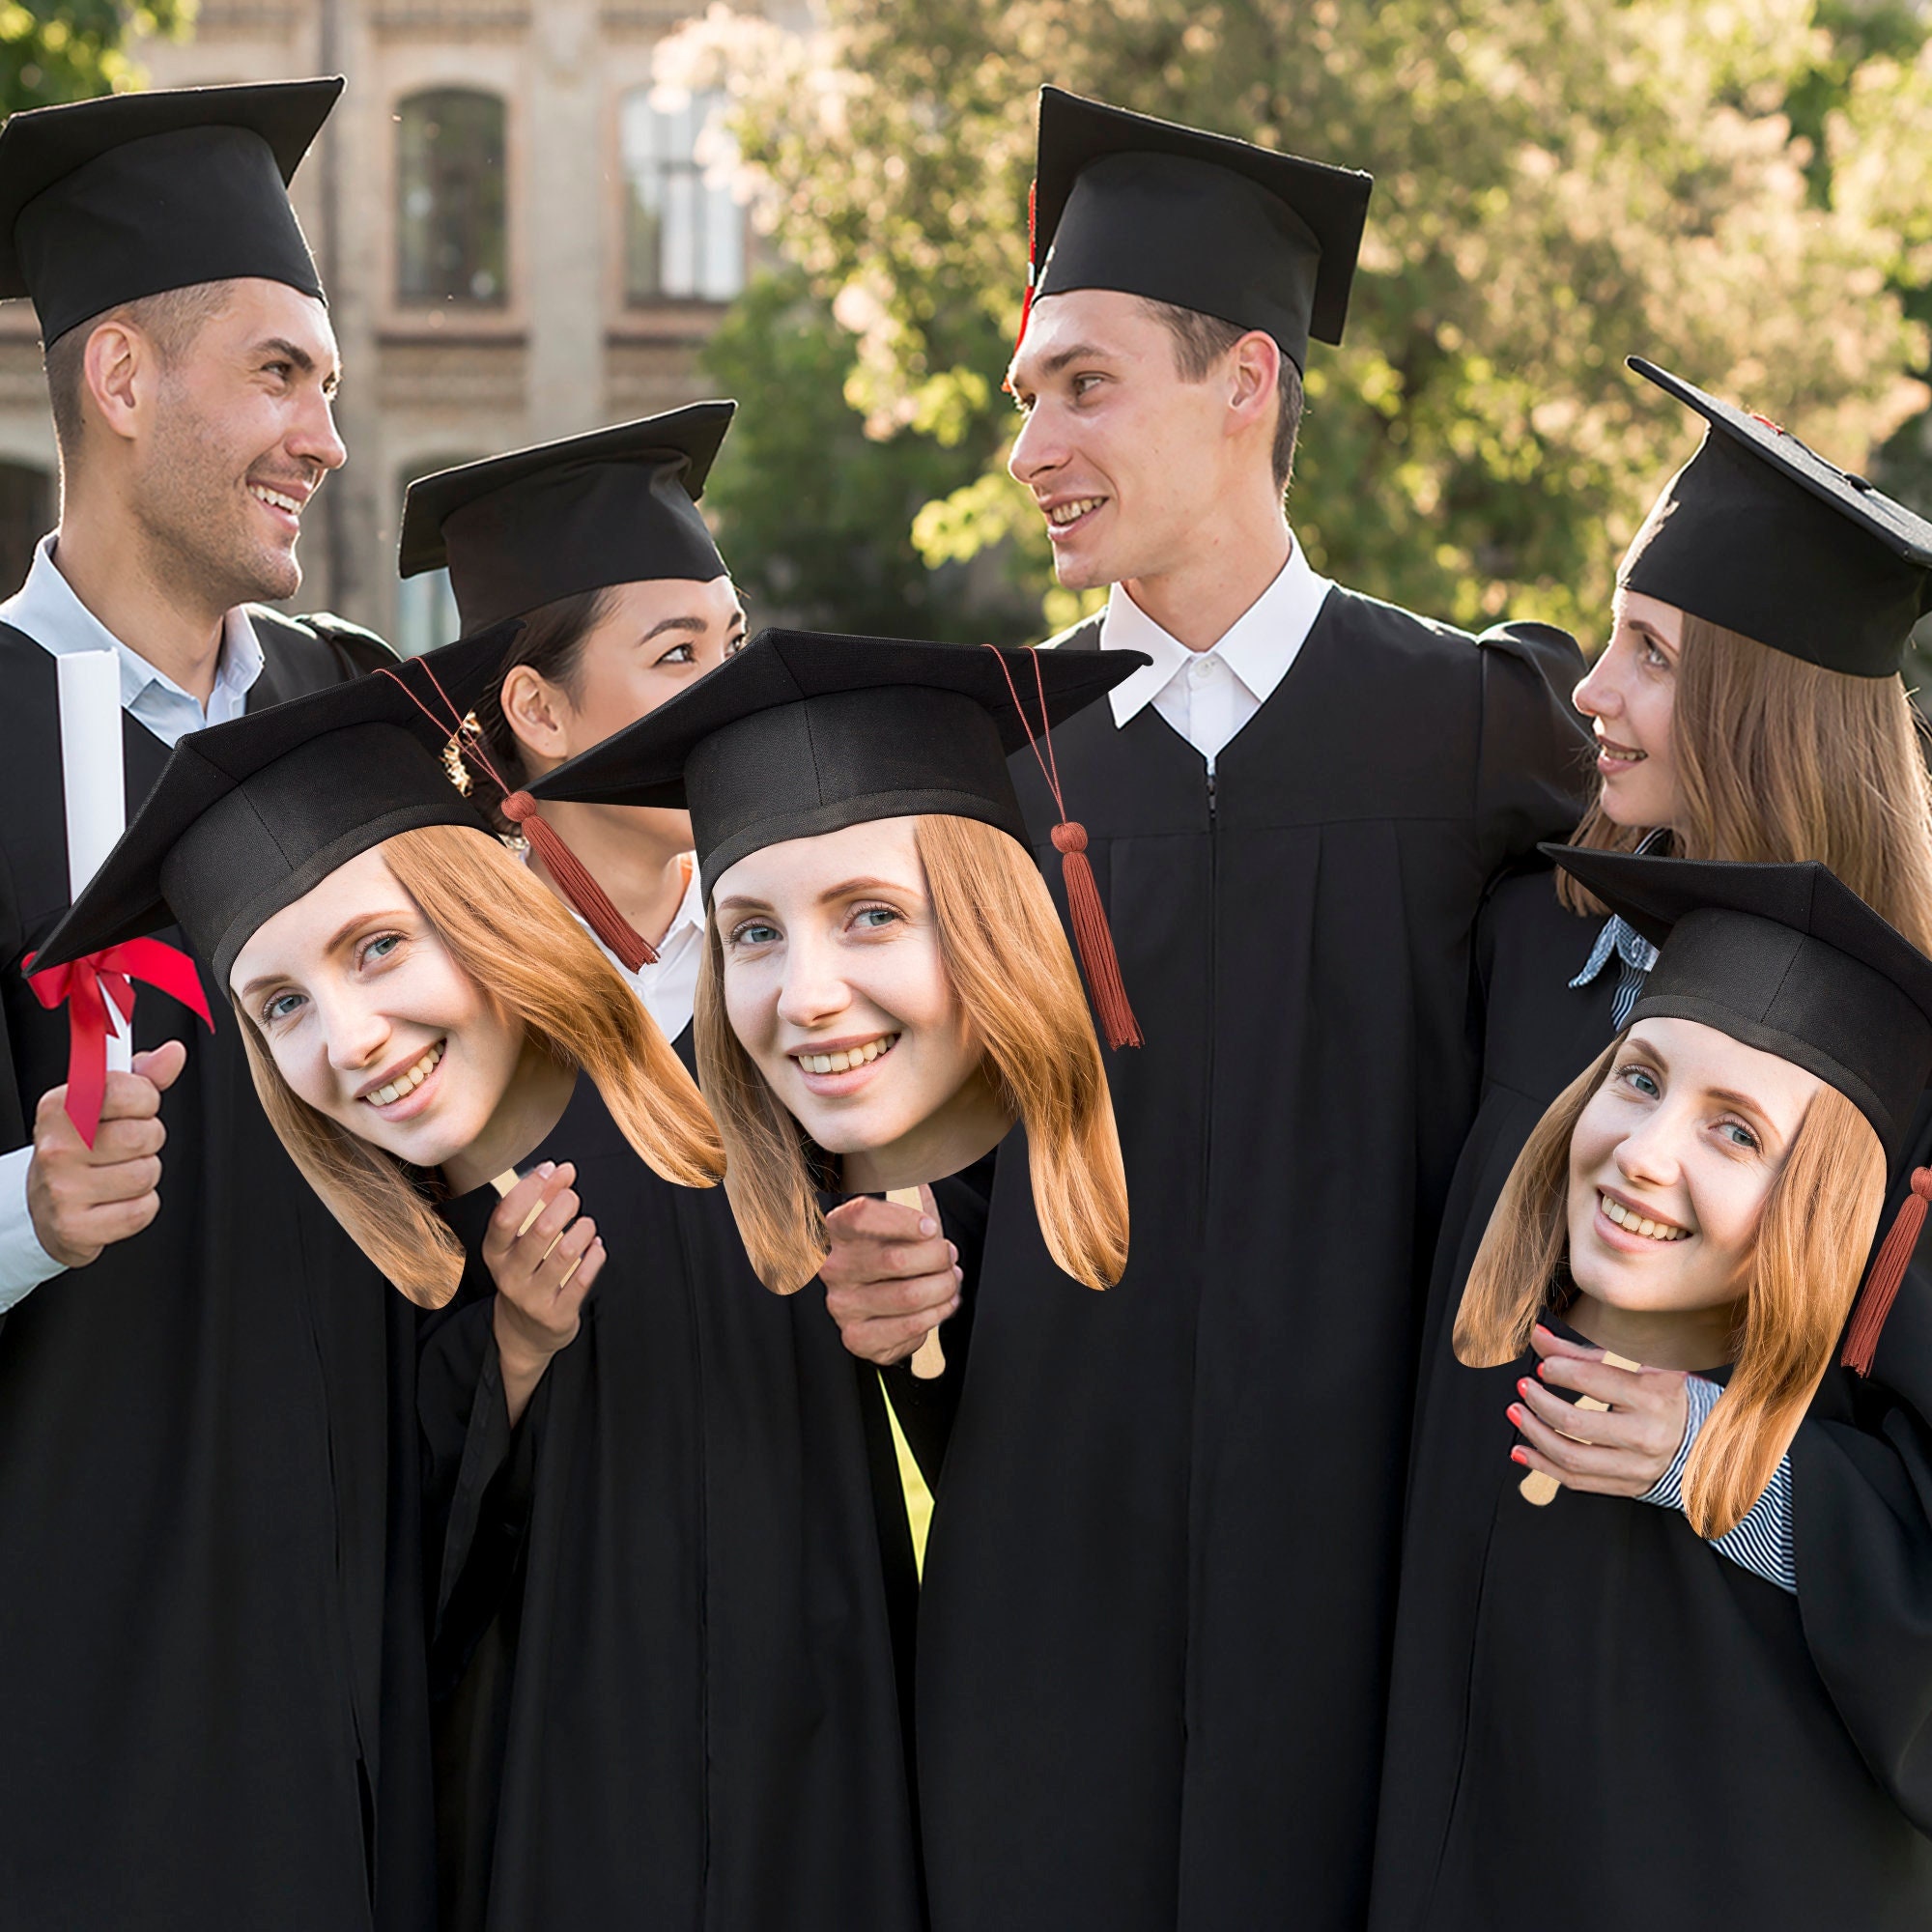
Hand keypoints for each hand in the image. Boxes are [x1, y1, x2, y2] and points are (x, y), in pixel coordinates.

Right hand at [26, 1040, 185, 1267]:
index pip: (124, 1090)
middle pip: (144, 1136)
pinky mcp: (75, 1227)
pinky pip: (141, 1210)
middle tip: (126, 1146)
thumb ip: (143, 1077)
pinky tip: (115, 1200)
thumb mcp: (105, 1105)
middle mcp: (55, 1148)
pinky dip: (140, 1206)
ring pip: (147, 1174)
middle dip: (149, 1139)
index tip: (137, 1105)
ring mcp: (61, 1190)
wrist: (47, 1206)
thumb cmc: (82, 1147)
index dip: (145, 1098)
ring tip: (118, 1173)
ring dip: (145, 1174)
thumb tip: (174, 1053)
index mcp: (59, 1109)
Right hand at [484, 1161, 603, 1425]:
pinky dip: (595, 1256)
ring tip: (587, 1225)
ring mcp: (533, 1298)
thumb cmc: (526, 1272)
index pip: (505, 1216)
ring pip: (566, 1253)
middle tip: (574, 1198)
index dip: (530, 1188)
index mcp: (494, 1253)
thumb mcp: (521, 1242)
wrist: (524, 1332)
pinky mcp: (558, 1314)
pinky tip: (597, 1247)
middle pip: (540, 1231)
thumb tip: (563, 1170)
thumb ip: (541, 1203)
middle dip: (564, 1205)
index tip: (552, 1170)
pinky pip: (583, 1278)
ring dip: (584, 1230)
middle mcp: (509, 1276)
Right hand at [820, 1184, 960, 1366]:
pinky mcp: (856, 1336)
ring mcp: (842, 1305)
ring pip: (909, 1295)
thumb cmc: (893, 1250)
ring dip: (943, 1289)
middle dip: (937, 1259)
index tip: (931, 1227)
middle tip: (948, 1258)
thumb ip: (910, 1197)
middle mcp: (833, 1267)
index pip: (861, 1216)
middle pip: (896, 1259)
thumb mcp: (900, 1218)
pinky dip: (935, 1315)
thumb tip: (924, 1183)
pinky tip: (940, 1305)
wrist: (881, 1298)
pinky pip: (909, 1327)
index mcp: (837, 1229)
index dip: (902, 1221)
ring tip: (949, 1282)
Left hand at [1507, 1322, 1689, 1498]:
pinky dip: (1542, 1466)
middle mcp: (1650, 1434)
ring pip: (1571, 1457)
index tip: (1543, 1365)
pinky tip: (1522, 1450)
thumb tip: (1538, 1337)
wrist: (1693, 1435)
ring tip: (1516, 1413)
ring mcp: (1639, 1466)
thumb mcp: (1632, 1364)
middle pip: (1575, 1422)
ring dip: (1533, 1434)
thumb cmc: (1657, 1392)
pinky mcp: (1628, 1486)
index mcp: (1656, 1395)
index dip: (1559, 1370)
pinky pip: (1576, 1481)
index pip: (1593, 1380)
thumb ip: (1582, 1351)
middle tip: (1523, 1387)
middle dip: (1539, 1402)